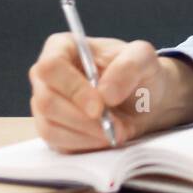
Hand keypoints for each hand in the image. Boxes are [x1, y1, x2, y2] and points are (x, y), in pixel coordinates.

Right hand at [28, 35, 192, 151]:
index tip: (99, 107)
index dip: (73, 89)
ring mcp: (45, 104)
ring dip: (85, 134)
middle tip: (115, 126)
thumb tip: (104, 93)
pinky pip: (56, 143)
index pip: (51, 67)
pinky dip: (83, 145)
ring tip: (116, 131)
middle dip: (83, 119)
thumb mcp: (145, 59)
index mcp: (62, 47)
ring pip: (48, 126)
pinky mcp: (52, 128)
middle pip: (46, 101)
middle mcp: (47, 76)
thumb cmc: (141, 73)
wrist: (147, 101)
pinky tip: (105, 138)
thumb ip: (129, 67)